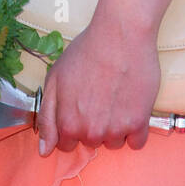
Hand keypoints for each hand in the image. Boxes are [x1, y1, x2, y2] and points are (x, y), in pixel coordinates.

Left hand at [37, 19, 161, 154]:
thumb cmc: (86, 51)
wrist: (121, 34)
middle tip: (100, 96)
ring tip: (116, 97)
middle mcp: (91, 132)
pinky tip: (131, 106)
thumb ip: (47, 118)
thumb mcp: (55, 78)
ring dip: (115, 127)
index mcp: (68, 123)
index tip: (81, 108)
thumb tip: (45, 151)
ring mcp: (116, 129)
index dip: (73, 125)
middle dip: (94, 125)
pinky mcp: (139, 122)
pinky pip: (137, 142)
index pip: (67, 145)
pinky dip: (135, 129)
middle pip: (91, 143)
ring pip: (114, 142)